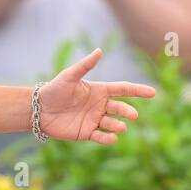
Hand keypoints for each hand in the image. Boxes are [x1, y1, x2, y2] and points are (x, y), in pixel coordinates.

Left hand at [37, 48, 154, 143]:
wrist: (38, 109)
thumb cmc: (54, 90)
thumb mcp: (69, 76)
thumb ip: (85, 65)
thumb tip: (99, 51)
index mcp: (99, 91)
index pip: (123, 89)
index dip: (137, 90)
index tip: (153, 92)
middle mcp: (99, 106)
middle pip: (120, 108)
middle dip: (127, 111)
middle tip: (132, 115)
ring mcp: (94, 120)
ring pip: (112, 124)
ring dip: (118, 125)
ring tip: (121, 127)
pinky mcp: (86, 133)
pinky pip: (101, 137)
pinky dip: (108, 139)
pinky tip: (112, 138)